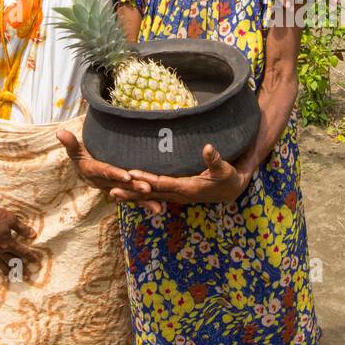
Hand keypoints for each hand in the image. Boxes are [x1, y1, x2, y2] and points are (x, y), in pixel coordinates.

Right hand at [0, 202, 40, 277]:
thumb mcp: (12, 220)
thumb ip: (23, 229)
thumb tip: (33, 235)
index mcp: (8, 243)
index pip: (22, 252)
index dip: (30, 256)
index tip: (36, 262)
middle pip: (12, 261)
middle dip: (20, 268)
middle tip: (26, 277)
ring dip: (5, 270)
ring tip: (10, 277)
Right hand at [56, 129, 154, 200]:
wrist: (86, 171)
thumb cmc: (82, 156)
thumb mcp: (75, 150)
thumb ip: (70, 143)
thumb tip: (59, 132)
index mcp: (93, 172)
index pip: (104, 172)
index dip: (114, 174)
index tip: (126, 175)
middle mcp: (104, 184)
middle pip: (120, 185)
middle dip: (133, 187)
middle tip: (147, 188)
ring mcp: (115, 189)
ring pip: (130, 195)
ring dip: (143, 200)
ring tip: (157, 206)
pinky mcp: (124, 193)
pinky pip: (135, 199)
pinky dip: (147, 204)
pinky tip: (160, 209)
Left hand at [118, 143, 248, 208]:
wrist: (232, 190)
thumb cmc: (229, 178)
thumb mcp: (225, 169)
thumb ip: (215, 160)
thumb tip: (207, 147)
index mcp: (188, 189)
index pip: (163, 183)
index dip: (147, 179)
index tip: (131, 174)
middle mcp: (179, 195)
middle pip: (151, 194)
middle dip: (132, 192)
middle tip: (111, 191)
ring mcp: (175, 197)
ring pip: (149, 197)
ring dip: (131, 196)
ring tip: (111, 195)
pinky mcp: (174, 195)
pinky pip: (153, 196)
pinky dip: (139, 196)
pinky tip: (126, 194)